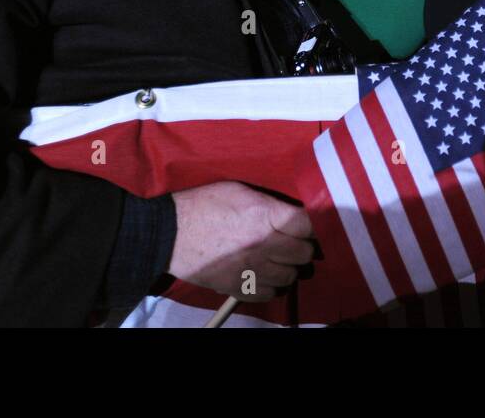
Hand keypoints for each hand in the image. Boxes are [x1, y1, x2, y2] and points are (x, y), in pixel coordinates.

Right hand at [168, 181, 314, 300]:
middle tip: (294, 241)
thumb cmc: (203, 205)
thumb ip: (270, 203)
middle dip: (303, 247)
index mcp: (264, 216)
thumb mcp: (240, 191)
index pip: (308, 225)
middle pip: (304, 254)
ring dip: (288, 267)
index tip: (313, 225)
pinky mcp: (237, 287)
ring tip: (278, 259)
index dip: (315, 225)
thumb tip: (294, 213)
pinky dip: (271, 285)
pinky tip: (264, 274)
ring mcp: (250, 269)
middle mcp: (262, 245)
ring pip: (289, 276)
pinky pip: (269, 293)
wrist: (168, 233)